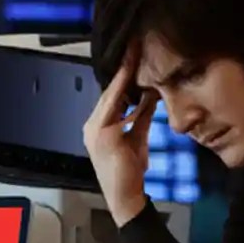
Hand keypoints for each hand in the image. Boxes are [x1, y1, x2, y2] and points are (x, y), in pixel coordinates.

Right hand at [82, 55, 159, 226]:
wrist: (125, 197)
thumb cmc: (130, 171)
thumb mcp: (136, 138)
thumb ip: (140, 117)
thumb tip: (151, 95)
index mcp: (98, 124)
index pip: (112, 94)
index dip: (122, 74)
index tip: (133, 53)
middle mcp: (92, 124)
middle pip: (109, 91)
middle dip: (123, 68)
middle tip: (135, 45)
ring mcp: (95, 129)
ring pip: (111, 95)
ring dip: (124, 74)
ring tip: (135, 53)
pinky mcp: (103, 135)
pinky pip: (116, 107)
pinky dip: (124, 91)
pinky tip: (134, 76)